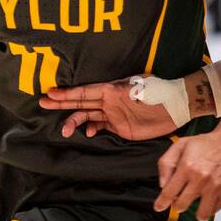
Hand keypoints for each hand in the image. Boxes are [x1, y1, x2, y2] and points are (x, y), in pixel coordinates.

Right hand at [39, 78, 177, 139]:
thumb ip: (123, 91)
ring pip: (87, 116)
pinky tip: (88, 133)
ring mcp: (113, 114)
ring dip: (74, 121)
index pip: (85, 91)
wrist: (177, 107)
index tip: (50, 93)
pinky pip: (100, 126)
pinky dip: (91, 129)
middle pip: (81, 102)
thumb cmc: (160, 92)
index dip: (68, 93)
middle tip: (43, 102)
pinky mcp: (120, 126)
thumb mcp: (141, 87)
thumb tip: (107, 92)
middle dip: (62, 102)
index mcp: (111, 89)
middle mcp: (108, 101)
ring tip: (63, 131)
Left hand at [154, 124, 220, 215]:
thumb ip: (166, 163)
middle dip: (178, 205)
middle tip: (180, 199)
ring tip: (197, 202)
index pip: (169, 192)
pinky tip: (210, 196)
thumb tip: (162, 185)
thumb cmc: (208, 143)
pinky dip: (211, 206)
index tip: (159, 207)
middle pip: (182, 205)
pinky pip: (216, 210)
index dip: (162, 203)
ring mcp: (217, 188)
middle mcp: (202, 179)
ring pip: (201, 215)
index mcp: (187, 167)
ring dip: (196, 211)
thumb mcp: (181, 145)